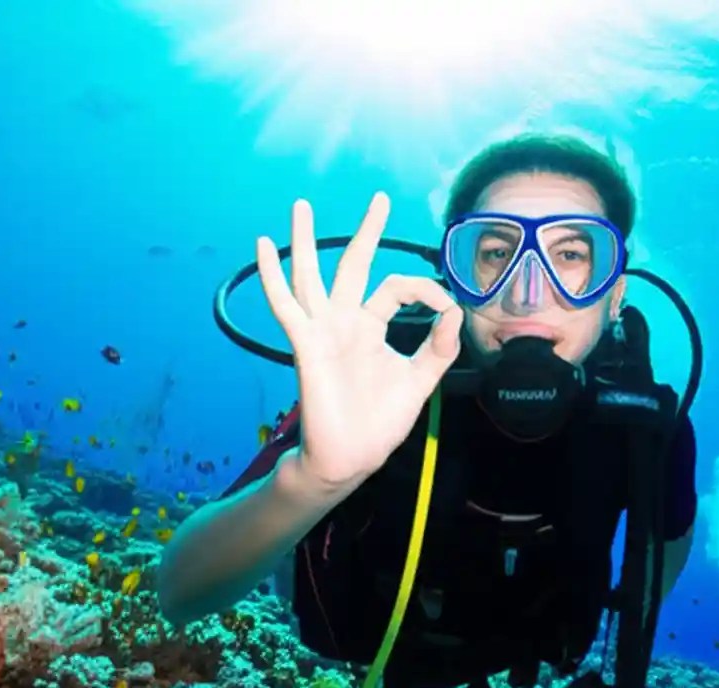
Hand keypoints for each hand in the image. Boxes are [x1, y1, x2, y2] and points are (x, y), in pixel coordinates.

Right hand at [256, 192, 462, 490]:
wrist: (350, 457)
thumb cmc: (378, 423)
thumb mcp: (420, 380)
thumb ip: (438, 347)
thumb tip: (455, 311)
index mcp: (371, 327)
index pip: (397, 287)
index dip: (426, 289)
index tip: (446, 307)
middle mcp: (344, 321)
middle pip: (353, 265)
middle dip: (366, 231)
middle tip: (379, 199)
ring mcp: (322, 330)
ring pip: (310, 275)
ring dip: (304, 241)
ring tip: (301, 206)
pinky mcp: (306, 344)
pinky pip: (286, 305)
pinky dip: (272, 275)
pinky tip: (263, 247)